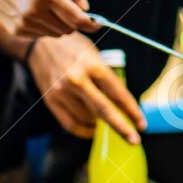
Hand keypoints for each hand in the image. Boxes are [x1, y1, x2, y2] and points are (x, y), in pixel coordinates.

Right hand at [0, 0, 96, 41]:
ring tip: (46, 7)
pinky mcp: (17, 31)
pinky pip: (41, 35)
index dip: (91, 24)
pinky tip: (33, 12)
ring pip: (56, 34)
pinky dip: (44, 27)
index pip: (77, 19)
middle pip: (69, 29)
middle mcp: (36, 11)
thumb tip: (86, 8)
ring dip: (58, 25)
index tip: (97, 25)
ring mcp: (25, 24)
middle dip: (73, 22)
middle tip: (68, 9)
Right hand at [28, 32, 145, 143]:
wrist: (40, 43)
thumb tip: (122, 105)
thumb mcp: (95, 55)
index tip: (142, 124)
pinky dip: (84, 131)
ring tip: (107, 124)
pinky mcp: (50, 100)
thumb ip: (107, 78)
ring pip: (87, 119)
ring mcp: (61, 91)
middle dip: (121, 127)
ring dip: (100, 126)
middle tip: (134, 140)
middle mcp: (76, 79)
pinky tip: (93, 130)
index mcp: (92, 65)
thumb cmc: (73, 47)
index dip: (132, 111)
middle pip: (103, 110)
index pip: (117, 93)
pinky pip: (70, 124)